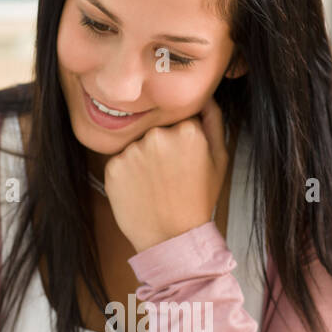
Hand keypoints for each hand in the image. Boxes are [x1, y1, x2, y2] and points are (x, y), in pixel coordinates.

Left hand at [103, 95, 229, 253]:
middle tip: (168, 173)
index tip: (183, 157)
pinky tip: (139, 188)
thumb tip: (205, 95)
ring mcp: (133, 150)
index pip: (178, 117)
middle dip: (160, 145)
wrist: (172, 237)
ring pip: (135, 143)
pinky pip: (118, 159)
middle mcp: (157, 135)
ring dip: (141, 157)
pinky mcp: (112, 165)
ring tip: (154, 183)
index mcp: (187, 129)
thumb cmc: (198, 199)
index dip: (180, 136)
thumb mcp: (219, 159)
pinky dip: (126, 171)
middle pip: (154, 128)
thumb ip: (213, 121)